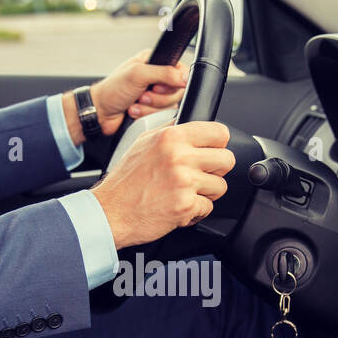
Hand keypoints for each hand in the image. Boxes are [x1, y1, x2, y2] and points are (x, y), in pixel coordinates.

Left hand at [89, 49, 188, 134]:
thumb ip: (164, 73)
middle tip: (142, 95)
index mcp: (154, 61)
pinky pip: (161, 115)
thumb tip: (184, 77)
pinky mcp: (153, 109)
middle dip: (158, 97)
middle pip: (176, 91)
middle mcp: (156, 76)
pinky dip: (146, 114)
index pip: (180, 70)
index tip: (157, 86)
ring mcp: (155, 94)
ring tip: (135, 102)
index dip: (173, 82)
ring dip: (149, 107)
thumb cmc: (112, 90)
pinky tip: (134, 110)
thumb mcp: (138, 75)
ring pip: (169, 105)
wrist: (100, 112)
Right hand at [91, 121, 233, 248]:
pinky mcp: (185, 206)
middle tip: (200, 175)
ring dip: (206, 192)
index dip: (218, 144)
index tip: (212, 152)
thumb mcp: (143, 142)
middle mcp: (179, 157)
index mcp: (171, 137)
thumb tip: (192, 126)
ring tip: (185, 192)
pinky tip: (179, 206)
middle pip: (227, 159)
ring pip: (220, 186)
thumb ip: (170, 131)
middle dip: (216, 170)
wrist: (110, 211)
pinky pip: (208, 207)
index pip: (219, 132)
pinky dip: (195, 211)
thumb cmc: (125, 181)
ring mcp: (184, 182)